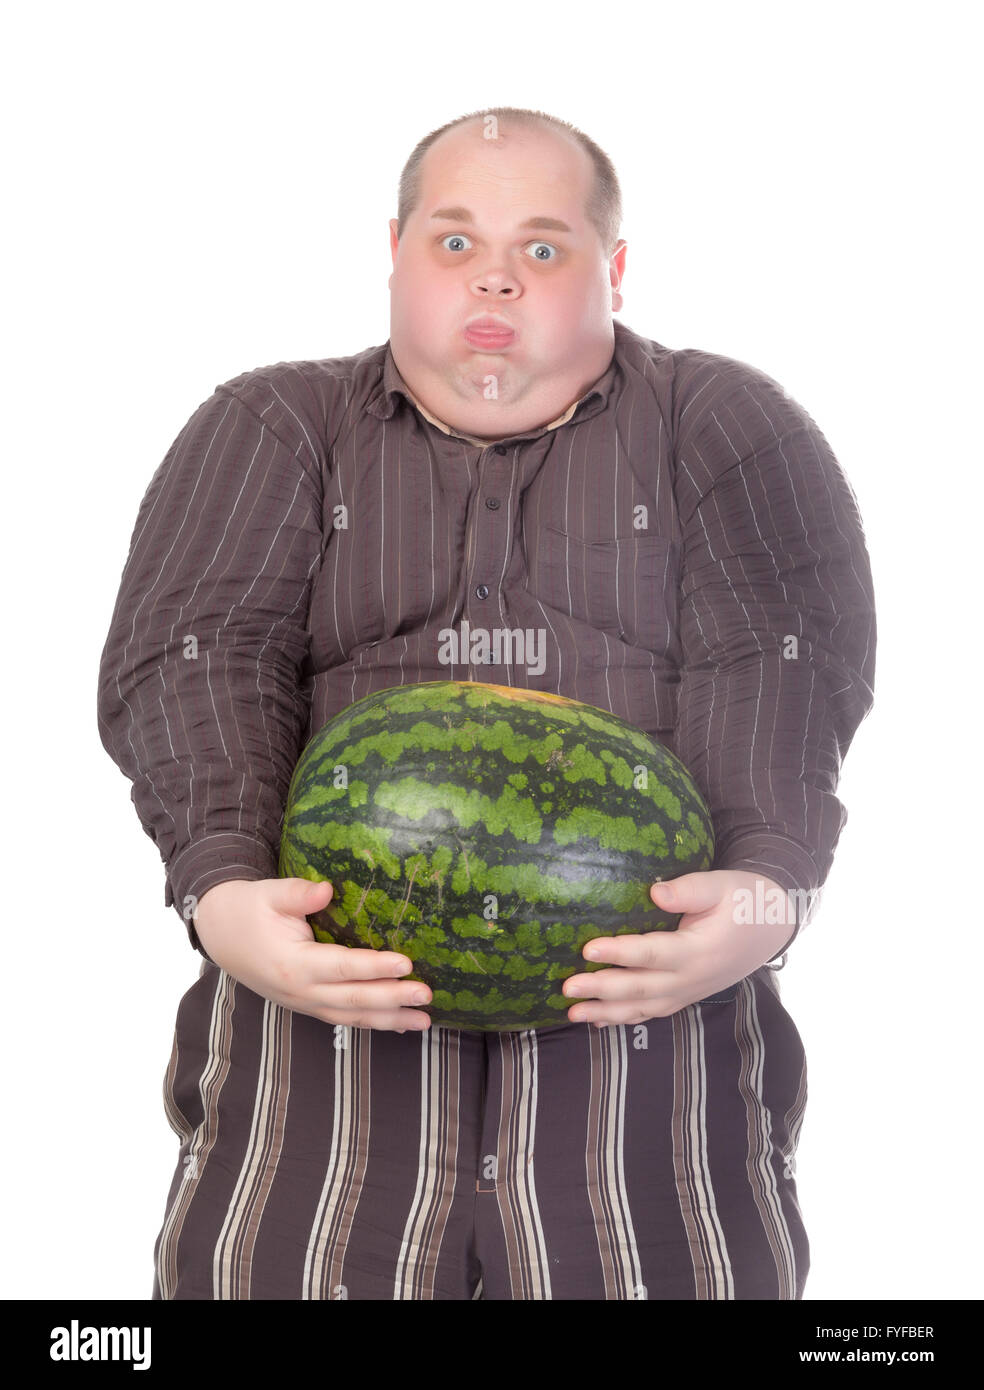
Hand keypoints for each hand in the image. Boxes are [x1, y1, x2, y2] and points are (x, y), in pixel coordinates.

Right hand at [192, 878, 431, 1031]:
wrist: (221, 934)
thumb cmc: (249, 910)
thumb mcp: (270, 894)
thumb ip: (299, 893)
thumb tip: (327, 888)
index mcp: (293, 964)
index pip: (343, 967)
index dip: (375, 966)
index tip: (406, 963)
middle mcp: (301, 991)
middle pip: (354, 999)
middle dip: (393, 999)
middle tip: (427, 995)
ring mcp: (304, 1003)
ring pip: (352, 1016)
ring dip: (390, 1019)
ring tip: (424, 1021)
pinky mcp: (307, 1004)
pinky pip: (343, 1018)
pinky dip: (372, 1023)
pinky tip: (398, 1024)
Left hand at [562, 869, 796, 1025]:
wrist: (772, 925)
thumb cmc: (743, 899)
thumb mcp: (721, 885)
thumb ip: (689, 889)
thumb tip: (655, 891)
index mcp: (698, 950)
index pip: (652, 953)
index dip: (619, 952)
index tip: (587, 948)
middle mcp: (692, 978)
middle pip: (641, 987)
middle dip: (602, 989)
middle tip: (567, 987)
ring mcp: (689, 992)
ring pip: (643, 1008)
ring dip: (606, 1011)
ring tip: (571, 1013)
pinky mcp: (686, 995)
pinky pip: (652, 1012)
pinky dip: (624, 1018)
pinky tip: (597, 1020)